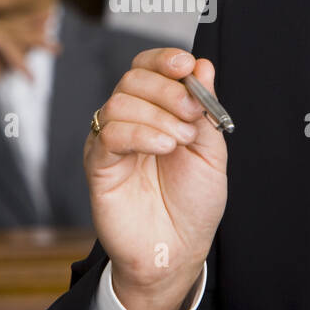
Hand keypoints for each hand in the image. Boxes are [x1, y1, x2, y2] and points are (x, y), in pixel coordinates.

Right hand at [0, 10, 59, 111]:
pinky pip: (5, 42)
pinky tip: (27, 75)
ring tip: (55, 50)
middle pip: (13, 23)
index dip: (31, 20)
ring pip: (12, 31)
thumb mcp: (8, 57)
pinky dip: (17, 58)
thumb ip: (21, 43)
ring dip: (34, 42)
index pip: (10, 19)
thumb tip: (43, 30)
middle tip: (58, 35)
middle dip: (37, 31)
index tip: (50, 18)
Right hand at [83, 48, 226, 309]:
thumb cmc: (193, 204)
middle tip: (191, 114)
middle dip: (167, 89)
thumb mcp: (211, 152)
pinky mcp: (98, 165)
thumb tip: (203, 65)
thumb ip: (205, 109)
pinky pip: (109, 134)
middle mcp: (130, 121)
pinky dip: (140, 133)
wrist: (178, 250)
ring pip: (119, 103)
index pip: (148, 68)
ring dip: (157, 116)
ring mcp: (111, 142)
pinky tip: (163, 147)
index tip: (186, 65)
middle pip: (133, 78)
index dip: (164, 60)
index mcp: (157, 111)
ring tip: (179, 142)